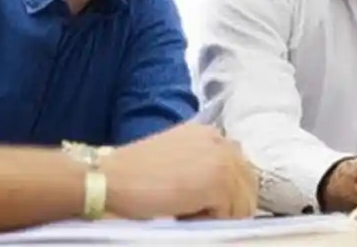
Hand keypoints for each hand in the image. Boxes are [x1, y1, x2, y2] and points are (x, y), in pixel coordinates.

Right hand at [101, 123, 256, 219]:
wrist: (108, 180)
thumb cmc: (132, 176)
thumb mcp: (175, 160)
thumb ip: (201, 165)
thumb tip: (223, 194)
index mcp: (209, 134)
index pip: (239, 167)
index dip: (230, 192)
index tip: (210, 206)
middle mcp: (220, 142)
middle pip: (248, 183)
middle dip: (232, 205)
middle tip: (203, 217)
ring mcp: (222, 161)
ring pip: (242, 201)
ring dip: (221, 214)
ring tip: (191, 216)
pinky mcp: (217, 182)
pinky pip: (229, 213)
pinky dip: (211, 222)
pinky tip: (185, 216)